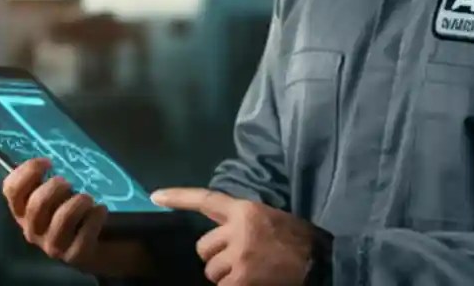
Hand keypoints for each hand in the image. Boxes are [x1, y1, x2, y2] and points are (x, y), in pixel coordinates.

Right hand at [1, 158, 150, 277]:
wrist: (93, 245)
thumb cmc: (71, 211)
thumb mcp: (57, 194)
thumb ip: (51, 176)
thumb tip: (60, 144)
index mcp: (22, 211)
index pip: (11, 190)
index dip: (27, 172)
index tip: (47, 161)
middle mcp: (32, 229)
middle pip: (35, 204)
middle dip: (53, 188)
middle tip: (68, 182)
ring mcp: (52, 245)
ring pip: (61, 219)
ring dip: (77, 202)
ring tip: (87, 197)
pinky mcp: (74, 255)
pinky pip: (84, 234)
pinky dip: (95, 217)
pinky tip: (100, 210)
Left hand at [151, 187, 326, 285]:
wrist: (319, 262)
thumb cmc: (295, 241)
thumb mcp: (267, 220)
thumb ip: (240, 224)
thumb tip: (217, 239)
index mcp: (245, 210)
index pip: (207, 200)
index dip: (179, 198)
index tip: (155, 196)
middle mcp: (238, 230)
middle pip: (203, 248)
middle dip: (216, 258)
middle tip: (238, 262)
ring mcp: (239, 256)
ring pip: (211, 272)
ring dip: (225, 277)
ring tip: (249, 273)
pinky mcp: (242, 279)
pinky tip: (250, 282)